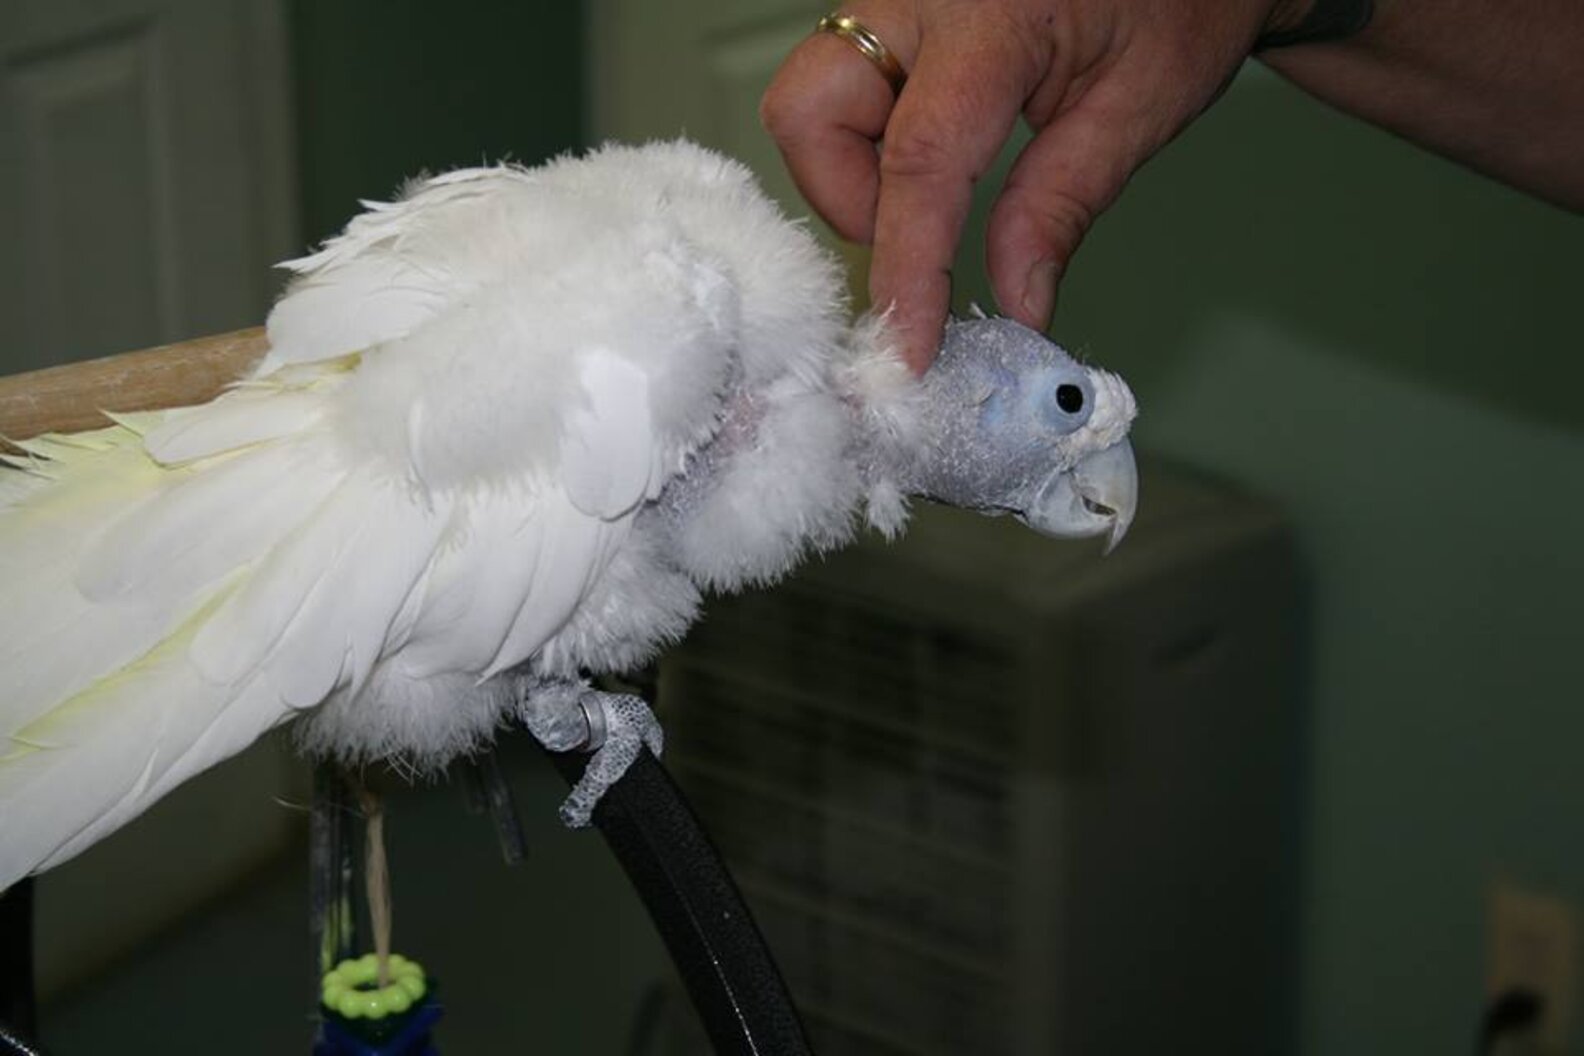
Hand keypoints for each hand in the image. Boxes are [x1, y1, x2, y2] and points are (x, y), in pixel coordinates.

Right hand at [762, 0, 1304, 371]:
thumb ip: (1061, 205)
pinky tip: (935, 150)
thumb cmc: (1177, 4)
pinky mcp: (890, 5)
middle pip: (810, 112)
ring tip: (936, 190)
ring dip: (852, 171)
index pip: (920, 159)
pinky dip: (866, 139)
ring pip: (809, 98)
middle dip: (845, 197)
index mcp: (995, 16)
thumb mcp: (1139, 106)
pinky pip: (839, 82)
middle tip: (922, 234)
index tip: (907, 348)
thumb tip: (1016, 307)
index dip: (907, 267)